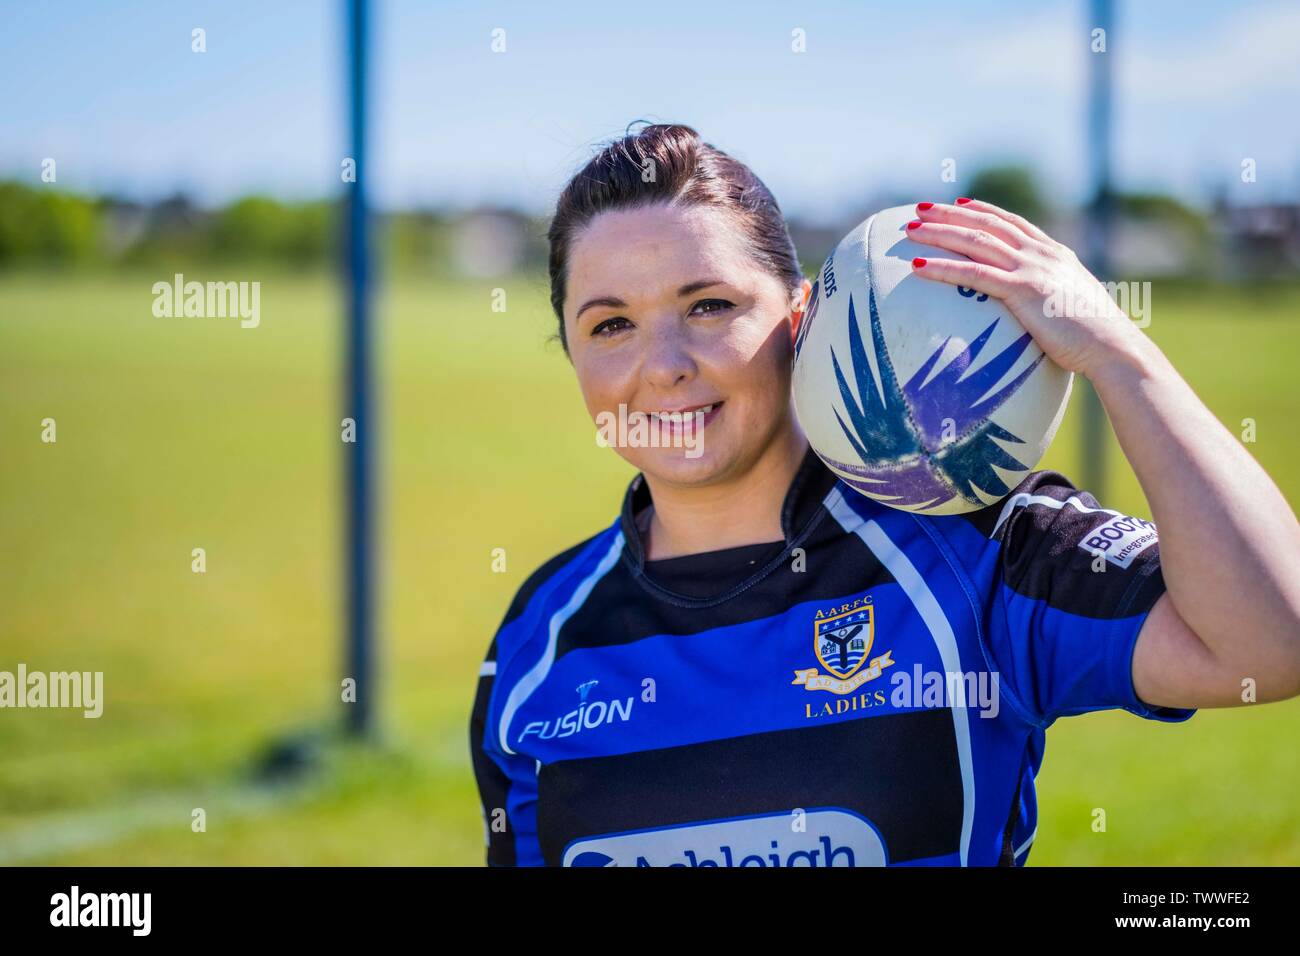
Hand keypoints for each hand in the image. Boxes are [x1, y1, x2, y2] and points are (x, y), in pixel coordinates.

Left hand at [906, 198, 1140, 375]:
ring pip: (974, 241)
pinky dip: (943, 268)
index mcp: (1055, 253)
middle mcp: (1041, 253)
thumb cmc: (1094, 338)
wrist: (1113, 346)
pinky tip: (918, 268)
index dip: (982, 210)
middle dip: (949, 214)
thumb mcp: (1072, 306)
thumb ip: (1053, 296)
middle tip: (919, 209)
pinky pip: (973, 274)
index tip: (958, 203)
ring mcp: (1032, 268)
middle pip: (986, 224)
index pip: (1012, 222)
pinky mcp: (1022, 290)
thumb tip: (1041, 309)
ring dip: (938, 234)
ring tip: (909, 231)